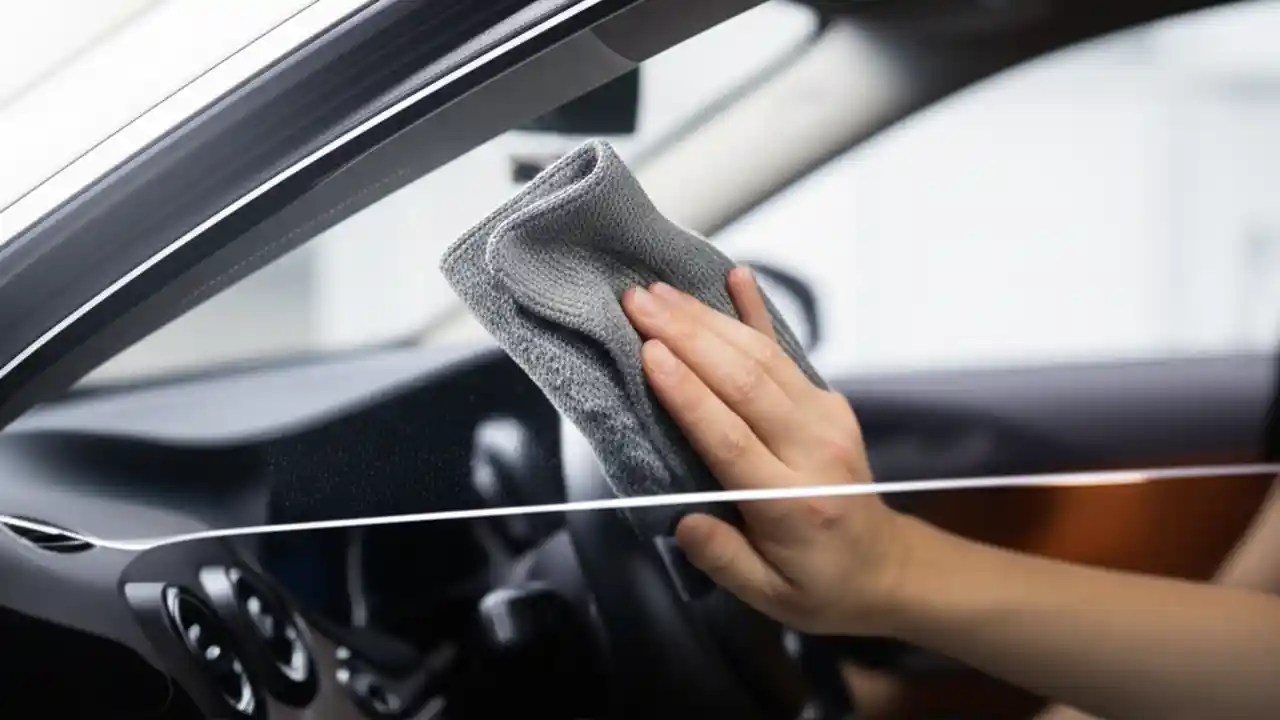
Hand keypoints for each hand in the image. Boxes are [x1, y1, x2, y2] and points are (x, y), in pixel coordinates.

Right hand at [621, 267, 916, 635]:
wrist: (886, 567)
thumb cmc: (820, 584)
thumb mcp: (769, 595)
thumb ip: (723, 558)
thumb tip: (684, 520)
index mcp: (792, 503)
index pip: (731, 437)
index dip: (687, 392)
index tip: (648, 351)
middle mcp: (813, 450)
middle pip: (744, 382)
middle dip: (687, 336)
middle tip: (638, 303)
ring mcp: (826, 419)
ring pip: (762, 357)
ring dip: (707, 319)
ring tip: (660, 292)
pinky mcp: (828, 403)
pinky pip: (785, 352)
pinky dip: (758, 312)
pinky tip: (736, 278)